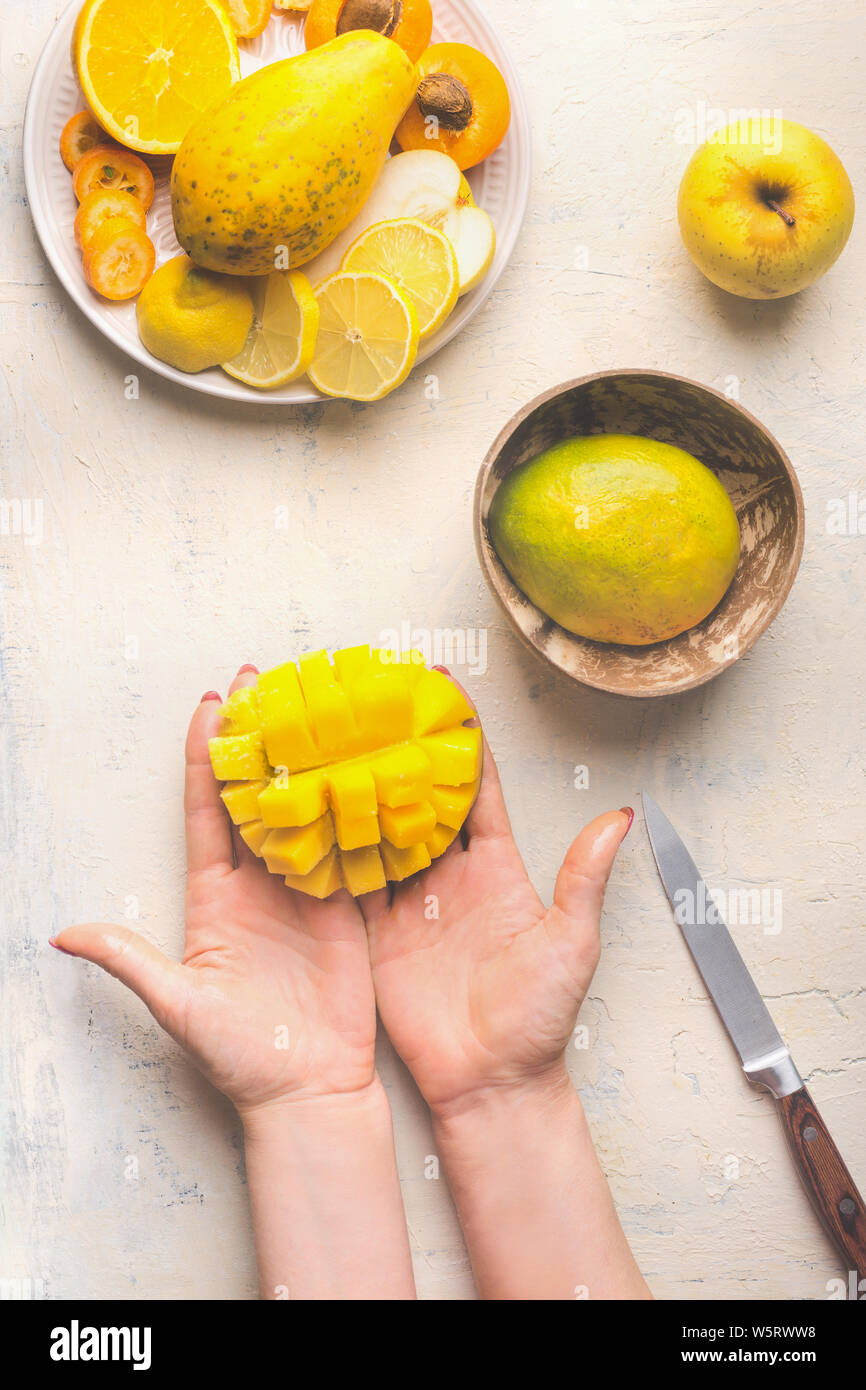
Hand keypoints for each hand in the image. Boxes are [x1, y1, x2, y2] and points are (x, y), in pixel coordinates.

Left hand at [53, 667, 375, 1117]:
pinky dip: (358, 807)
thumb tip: (65, 937)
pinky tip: (368, 767)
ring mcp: (305, 894)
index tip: (211, 706)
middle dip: (260, 739)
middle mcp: (259, 886)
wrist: (306, 1092)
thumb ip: (131, 962)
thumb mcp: (179, 1004)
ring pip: (306, 812)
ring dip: (311, 762)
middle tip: (265, 680)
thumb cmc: (240, 1056)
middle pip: (257, 797)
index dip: (208, 759)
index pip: (209, 812)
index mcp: (215, 898)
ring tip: (320, 708)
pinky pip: (351, 847)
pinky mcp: (346, 910)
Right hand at [363, 674, 631, 1114]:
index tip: (440, 688)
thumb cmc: (539, 1020)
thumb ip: (584, 878)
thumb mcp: (571, 943)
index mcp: (497, 867)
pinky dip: (331, 849)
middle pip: (418, 798)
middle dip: (396, 750)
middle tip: (368, 703)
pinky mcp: (379, 933)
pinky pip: (351, 881)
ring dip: (357, 790)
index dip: (460, 738)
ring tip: (330, 744)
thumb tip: (620, 815)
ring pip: (379, 831)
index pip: (476, 787)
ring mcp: (411, 902)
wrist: (492, 1085)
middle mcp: (451, 875)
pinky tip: (308, 816)